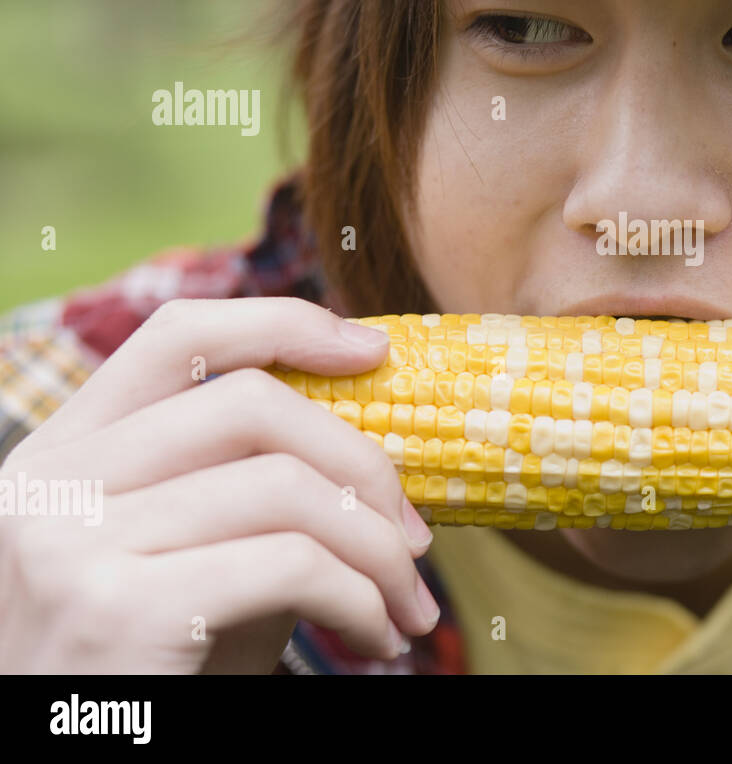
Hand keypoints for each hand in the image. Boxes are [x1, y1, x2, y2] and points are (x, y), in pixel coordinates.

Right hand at [0, 297, 438, 672]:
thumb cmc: (154, 672)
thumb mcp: (189, 561)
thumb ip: (249, 490)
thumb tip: (376, 442)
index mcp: (64, 454)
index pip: (178, 335)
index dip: (285, 324)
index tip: (375, 351)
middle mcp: (52, 484)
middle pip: (251, 403)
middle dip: (363, 464)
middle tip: (414, 535)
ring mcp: (72, 542)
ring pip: (286, 487)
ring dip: (379, 550)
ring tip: (407, 603)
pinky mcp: (117, 609)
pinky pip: (292, 564)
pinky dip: (363, 598)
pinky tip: (376, 637)